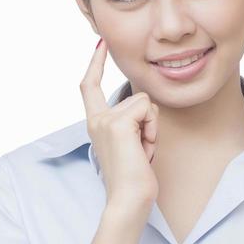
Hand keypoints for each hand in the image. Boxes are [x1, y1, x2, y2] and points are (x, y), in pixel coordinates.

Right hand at [80, 37, 158, 208]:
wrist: (127, 200)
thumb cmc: (133, 179)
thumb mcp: (129, 145)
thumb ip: (129, 124)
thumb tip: (143, 108)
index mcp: (96, 124)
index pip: (90, 86)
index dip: (95, 63)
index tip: (100, 44)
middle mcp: (96, 119)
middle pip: (137, 98)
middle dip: (149, 123)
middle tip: (141, 151)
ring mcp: (105, 120)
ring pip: (146, 104)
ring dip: (152, 129)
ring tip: (142, 152)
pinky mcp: (118, 123)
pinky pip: (149, 110)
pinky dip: (153, 131)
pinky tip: (144, 150)